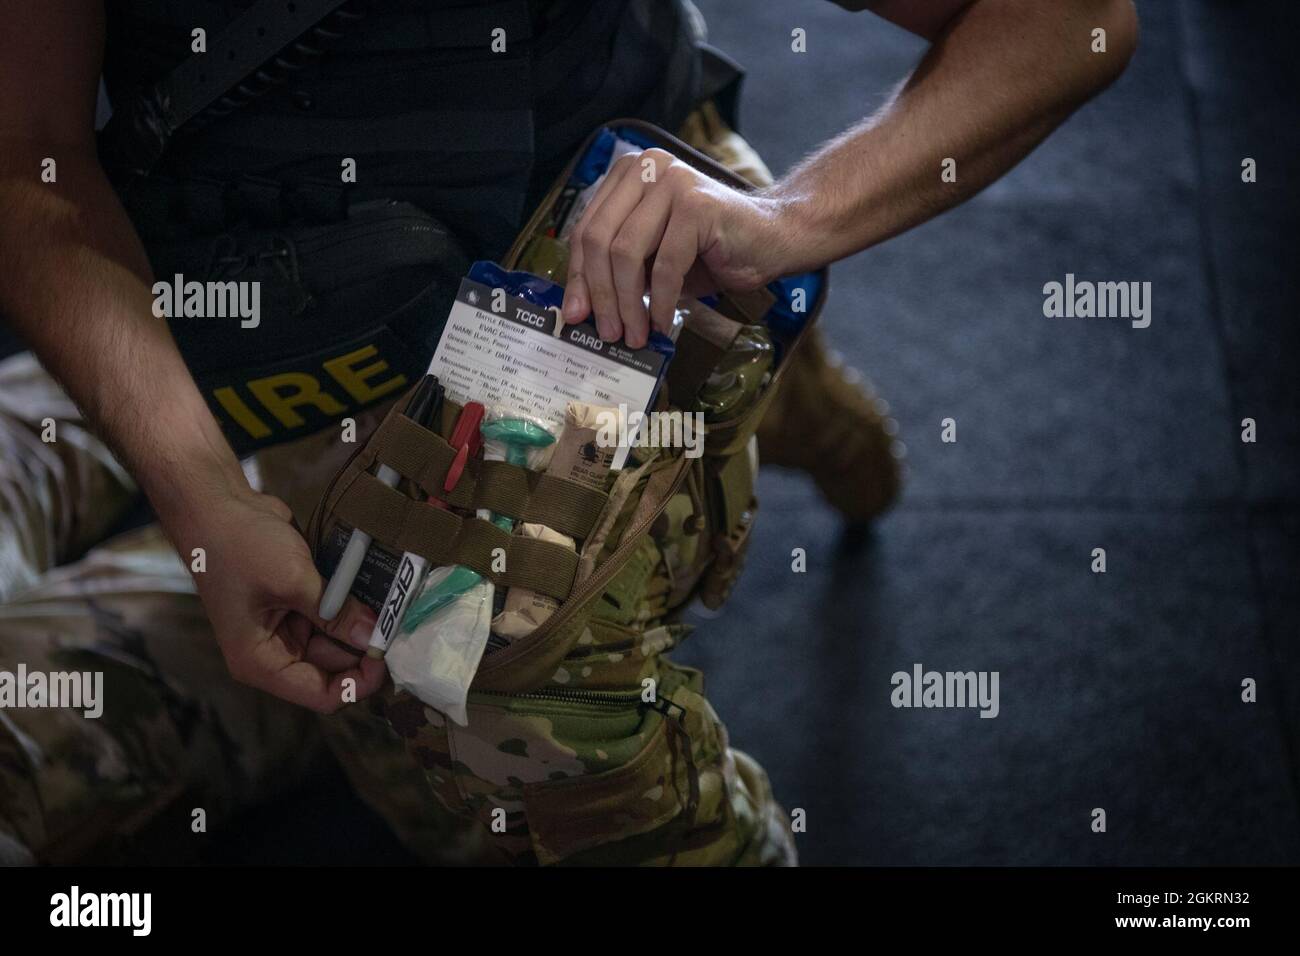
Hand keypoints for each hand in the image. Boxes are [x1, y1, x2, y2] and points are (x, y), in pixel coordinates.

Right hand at [172, 488, 386, 713]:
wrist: (218, 504)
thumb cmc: (240, 545)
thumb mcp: (292, 580)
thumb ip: (336, 614)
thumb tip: (374, 638)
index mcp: (261, 660)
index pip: (320, 696)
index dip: (357, 684)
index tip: (385, 656)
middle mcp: (273, 650)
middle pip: (333, 669)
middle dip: (363, 651)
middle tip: (397, 625)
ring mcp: (286, 626)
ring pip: (338, 641)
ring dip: (361, 626)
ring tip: (391, 605)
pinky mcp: (299, 602)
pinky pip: (334, 615)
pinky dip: (353, 606)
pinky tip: (376, 590)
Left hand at [561, 147, 796, 347]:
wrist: (774, 239)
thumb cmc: (711, 251)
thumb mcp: (652, 258)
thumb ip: (618, 268)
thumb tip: (580, 307)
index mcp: (628, 174)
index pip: (586, 228)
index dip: (577, 276)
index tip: (576, 314)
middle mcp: (646, 168)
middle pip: (599, 239)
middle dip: (600, 294)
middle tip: (607, 332)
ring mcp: (672, 182)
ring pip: (626, 253)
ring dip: (628, 303)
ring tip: (634, 334)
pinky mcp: (696, 204)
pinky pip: (665, 265)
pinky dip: (661, 302)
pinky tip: (662, 323)